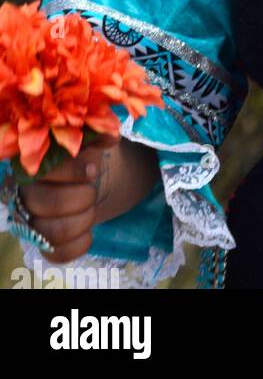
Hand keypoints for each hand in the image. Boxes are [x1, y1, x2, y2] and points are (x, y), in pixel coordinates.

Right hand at [16, 131, 121, 263]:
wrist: (85, 181)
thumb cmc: (84, 158)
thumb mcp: (91, 142)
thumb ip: (98, 135)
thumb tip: (110, 136)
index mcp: (35, 166)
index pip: (45, 171)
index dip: (73, 172)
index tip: (93, 170)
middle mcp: (25, 195)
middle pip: (48, 204)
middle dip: (83, 197)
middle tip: (92, 191)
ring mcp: (31, 222)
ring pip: (53, 233)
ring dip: (83, 220)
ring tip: (92, 209)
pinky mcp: (42, 244)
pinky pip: (57, 254)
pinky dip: (79, 244)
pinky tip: (89, 232)